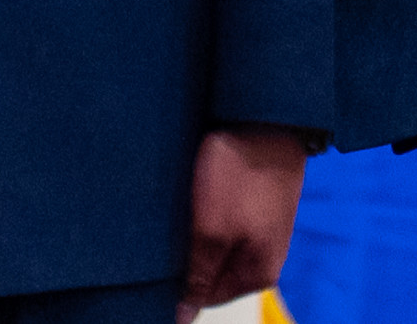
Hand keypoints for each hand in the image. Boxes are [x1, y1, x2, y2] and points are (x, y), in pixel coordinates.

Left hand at [177, 127, 309, 322]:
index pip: (204, 298)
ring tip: (176, 207)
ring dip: (190, 230)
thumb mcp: (213, 231)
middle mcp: (260, 253)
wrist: (263, 113)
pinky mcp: (250, 198)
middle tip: (162, 230)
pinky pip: (217, 216)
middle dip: (183, 255)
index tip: (153, 263)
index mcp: (257, 273)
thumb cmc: (243, 169)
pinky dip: (200, 208)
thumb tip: (183, 316)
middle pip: (208, 269)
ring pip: (210, 241)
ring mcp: (256, 224)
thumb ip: (199, 276)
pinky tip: (189, 191)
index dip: (176, 284)